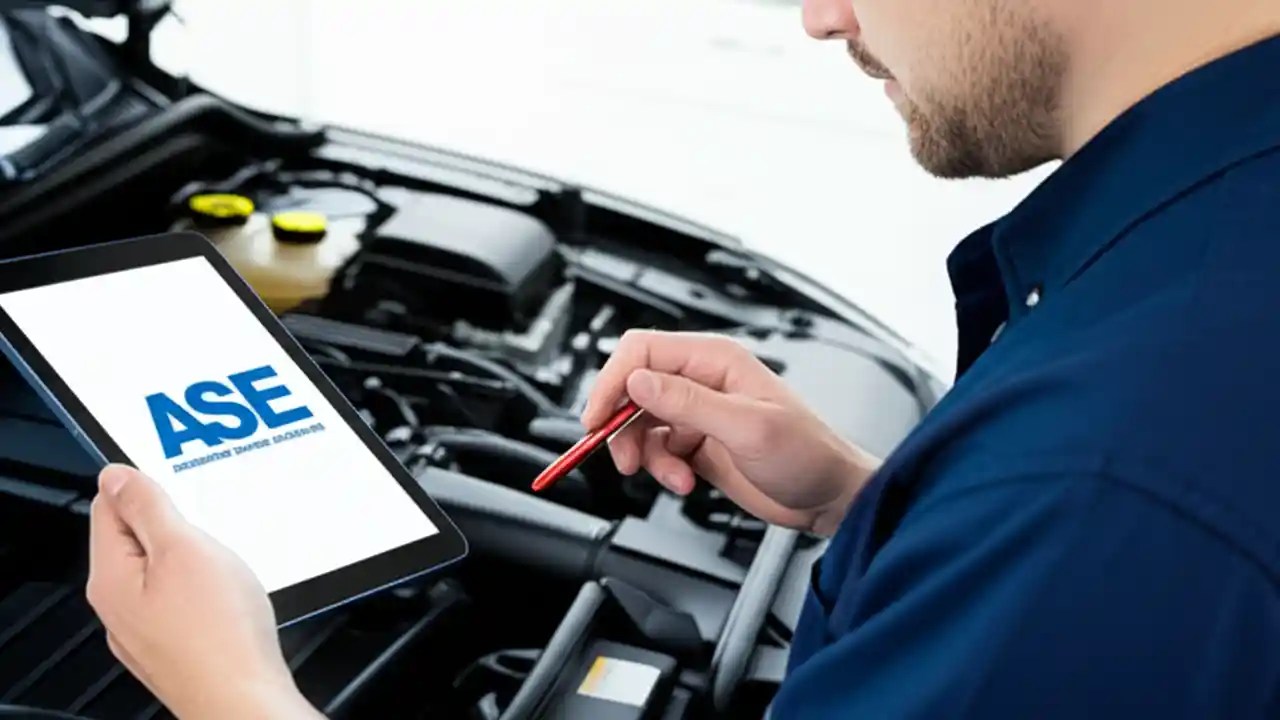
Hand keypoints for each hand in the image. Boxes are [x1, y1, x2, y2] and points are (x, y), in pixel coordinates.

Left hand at [86, 464, 321, 719]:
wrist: (244, 699)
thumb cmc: (219, 634)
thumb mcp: (184, 549)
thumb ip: (148, 507)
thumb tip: (116, 476)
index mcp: (111, 577)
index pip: (107, 506)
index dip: (145, 485)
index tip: (180, 484)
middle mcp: (119, 606)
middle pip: (135, 538)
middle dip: (175, 523)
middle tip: (212, 526)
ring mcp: (145, 629)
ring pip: (161, 570)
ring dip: (193, 555)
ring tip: (225, 560)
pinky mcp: (174, 645)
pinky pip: (180, 599)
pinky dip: (204, 586)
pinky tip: (228, 593)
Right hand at [583, 330, 879, 535]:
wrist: (830, 498)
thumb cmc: (808, 455)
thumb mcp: (746, 427)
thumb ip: (688, 403)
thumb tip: (639, 381)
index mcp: (714, 359)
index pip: (642, 351)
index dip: (612, 381)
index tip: (598, 418)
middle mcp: (701, 380)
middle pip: (632, 388)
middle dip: (622, 426)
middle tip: (626, 458)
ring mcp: (698, 413)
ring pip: (639, 423)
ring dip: (645, 454)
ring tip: (672, 477)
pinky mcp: (697, 444)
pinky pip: (657, 450)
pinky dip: (661, 469)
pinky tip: (685, 482)